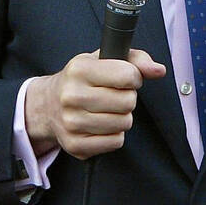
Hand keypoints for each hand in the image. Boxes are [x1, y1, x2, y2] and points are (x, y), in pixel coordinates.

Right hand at [25, 48, 166, 159]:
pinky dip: (114, 134)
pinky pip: (115, 142)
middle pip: (128, 102)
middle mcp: (71, 96)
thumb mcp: (103, 59)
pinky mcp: (75, 145)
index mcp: (79, 69)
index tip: (125, 78)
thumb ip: (136, 60)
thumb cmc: (82, 80)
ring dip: (122, 117)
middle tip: (114, 95)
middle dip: (128, 98)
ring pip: (124, 123)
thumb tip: (158, 70)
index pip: (127, 75)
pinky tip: (101, 125)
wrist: (47, 105)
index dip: (133, 77)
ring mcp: (71, 123)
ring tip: (107, 110)